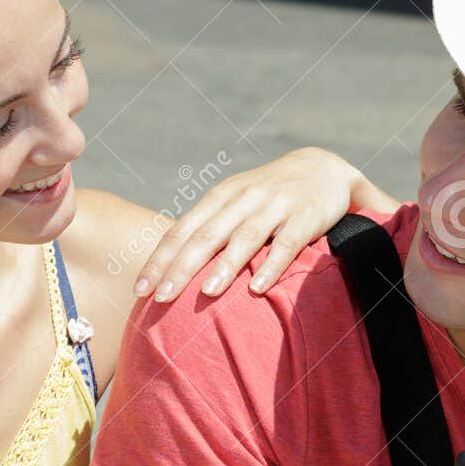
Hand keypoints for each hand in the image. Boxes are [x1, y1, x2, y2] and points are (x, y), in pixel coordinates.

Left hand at [132, 147, 388, 301]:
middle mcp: (243, 199)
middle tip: (161, 297)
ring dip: (224, 266)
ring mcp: (275, 206)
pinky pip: (287, 243)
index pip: (182, 231)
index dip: (159, 260)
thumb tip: (170, 271)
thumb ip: (209, 229)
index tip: (140, 290)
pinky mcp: (306, 216)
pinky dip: (271, 265)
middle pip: (206, 236)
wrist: (324, 168)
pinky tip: (257, 288)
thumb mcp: (236, 204)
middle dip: (181, 267)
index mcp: (220, 198)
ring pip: (244, 238)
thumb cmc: (270, 196)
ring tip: (206, 294)